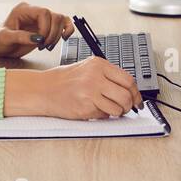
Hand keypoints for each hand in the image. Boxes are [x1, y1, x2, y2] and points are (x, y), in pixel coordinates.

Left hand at [0, 2, 75, 57]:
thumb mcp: (5, 38)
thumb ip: (20, 37)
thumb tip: (37, 38)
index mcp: (23, 10)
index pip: (43, 12)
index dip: (46, 27)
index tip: (39, 41)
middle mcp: (34, 12)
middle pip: (54, 16)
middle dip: (52, 34)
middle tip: (42, 46)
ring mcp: (41, 19)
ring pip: (60, 20)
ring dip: (57, 35)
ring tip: (46, 46)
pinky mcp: (46, 27)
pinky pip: (63, 24)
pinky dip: (66, 30)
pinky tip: (63, 38)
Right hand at [5, 57, 142, 119]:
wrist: (43, 89)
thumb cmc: (64, 80)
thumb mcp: (87, 69)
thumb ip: (107, 76)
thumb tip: (129, 90)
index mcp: (98, 64)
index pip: (128, 79)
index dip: (135, 92)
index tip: (137, 99)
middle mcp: (95, 77)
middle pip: (126, 95)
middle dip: (129, 105)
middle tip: (126, 108)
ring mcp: (89, 92)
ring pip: (118, 108)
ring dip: (117, 112)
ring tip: (109, 109)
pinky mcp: (84, 107)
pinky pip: (104, 115)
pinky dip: (103, 115)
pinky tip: (94, 110)